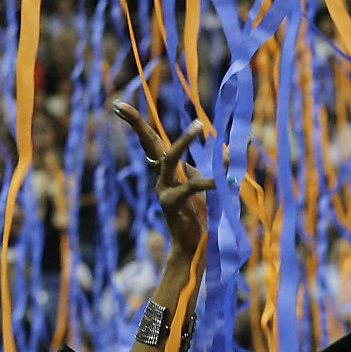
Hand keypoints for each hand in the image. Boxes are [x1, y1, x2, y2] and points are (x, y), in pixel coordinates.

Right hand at [112, 102, 216, 261]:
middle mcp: (161, 177)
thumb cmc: (202, 215)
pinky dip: (208, 182)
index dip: (136, 123)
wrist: (196, 246)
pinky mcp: (172, 204)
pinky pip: (190, 187)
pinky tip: (225, 180)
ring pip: (170, 159)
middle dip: (136, 123)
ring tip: (198, 125)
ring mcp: (164, 189)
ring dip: (184, 141)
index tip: (118, 105)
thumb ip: (216, 166)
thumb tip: (231, 146)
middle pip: (148, 144)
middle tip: (121, 105)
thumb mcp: (208, 185)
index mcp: (167, 170)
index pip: (150, 141)